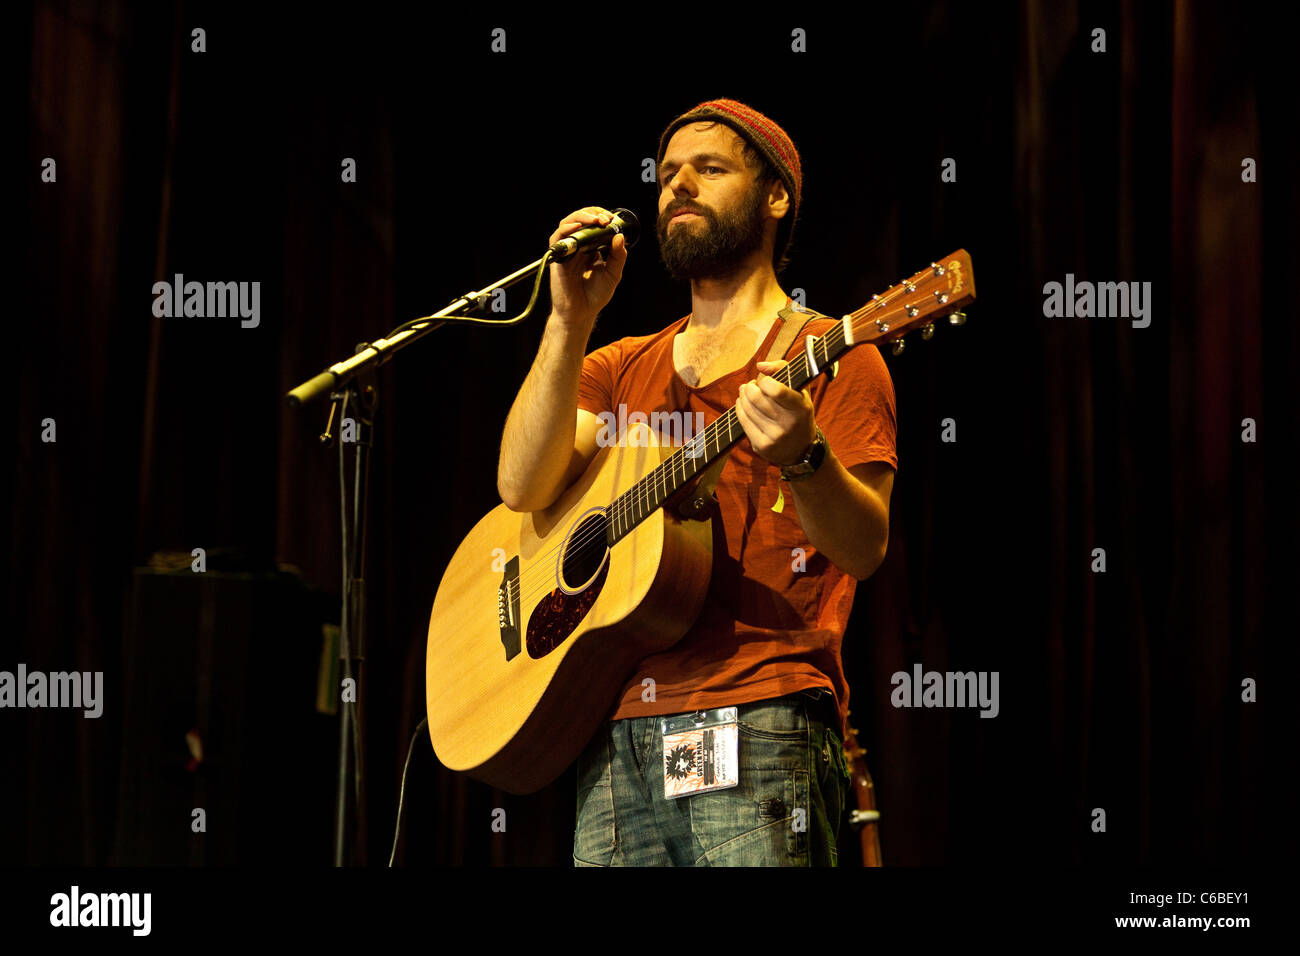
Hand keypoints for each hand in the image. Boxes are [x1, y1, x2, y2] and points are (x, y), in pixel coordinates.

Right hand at [546, 206, 628, 328]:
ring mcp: (567, 251)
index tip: (612, 219)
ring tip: (595, 220)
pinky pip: (557, 238)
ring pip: (568, 224)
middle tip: (606, 219)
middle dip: (593, 214)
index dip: (601, 216)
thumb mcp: (613, 274)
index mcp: (591, 248)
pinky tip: (577, 227)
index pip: (593, 224)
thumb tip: (619, 236)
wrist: (581, 313)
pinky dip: (566, 229)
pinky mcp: (558, 258)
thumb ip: (618, 256)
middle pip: (580, 219)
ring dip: (582, 217)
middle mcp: (578, 247)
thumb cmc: (595, 295)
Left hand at [735, 360, 816, 465]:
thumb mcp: (800, 389)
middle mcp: (789, 424)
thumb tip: (760, 366)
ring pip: (747, 409)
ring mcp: (774, 437)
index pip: (777, 390)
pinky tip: (743, 404)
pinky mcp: (762, 446)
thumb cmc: (798, 412)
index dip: (765, 381)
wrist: (801, 448)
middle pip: (756, 398)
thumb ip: (783, 369)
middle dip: (750, 387)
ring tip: (746, 393)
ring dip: (743, 397)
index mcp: (801, 408)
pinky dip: (740, 409)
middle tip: (751, 385)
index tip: (765, 381)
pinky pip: (743, 421)